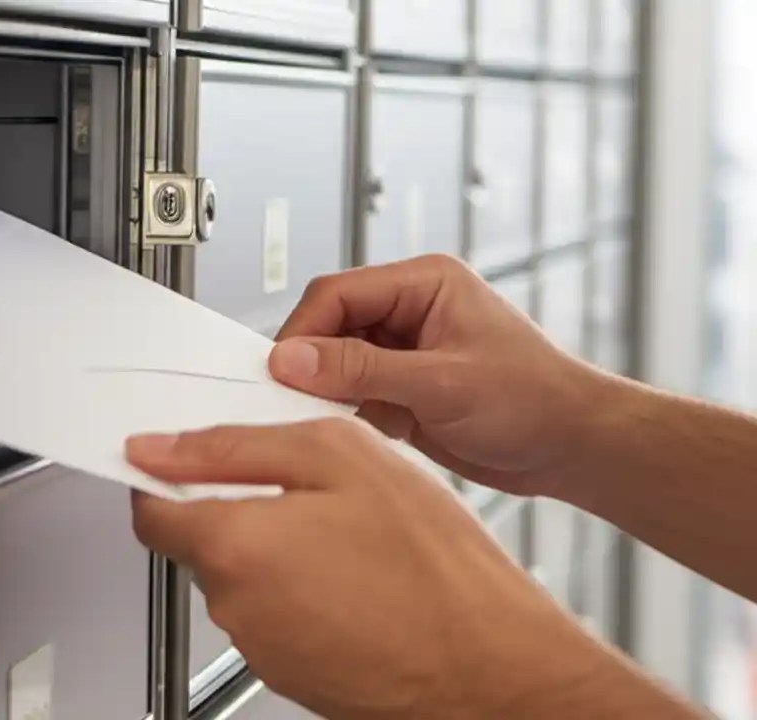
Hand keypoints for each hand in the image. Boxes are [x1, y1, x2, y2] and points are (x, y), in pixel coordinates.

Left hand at [127, 420, 619, 719]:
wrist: (492, 666)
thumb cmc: (433, 565)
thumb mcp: (339, 456)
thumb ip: (234, 445)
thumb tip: (161, 449)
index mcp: (231, 544)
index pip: (150, 509)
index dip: (169, 478)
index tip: (196, 464)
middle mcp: (232, 604)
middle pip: (201, 541)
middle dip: (241, 509)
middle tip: (313, 492)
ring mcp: (260, 646)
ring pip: (243, 578)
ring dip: (278, 551)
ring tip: (350, 540)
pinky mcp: (291, 674)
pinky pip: (276, 616)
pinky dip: (303, 592)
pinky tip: (359, 579)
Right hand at [270, 255, 612, 497]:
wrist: (573, 448)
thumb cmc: (536, 400)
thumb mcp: (442, 384)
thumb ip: (362, 370)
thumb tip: (294, 359)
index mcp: (425, 283)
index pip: (337, 293)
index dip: (304, 331)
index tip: (280, 370)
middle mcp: (411, 311)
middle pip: (329, 324)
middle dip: (310, 362)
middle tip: (292, 398)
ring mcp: (404, 351)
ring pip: (335, 361)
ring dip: (327, 391)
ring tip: (329, 417)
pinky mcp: (401, 389)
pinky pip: (351, 393)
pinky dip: (344, 413)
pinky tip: (357, 431)